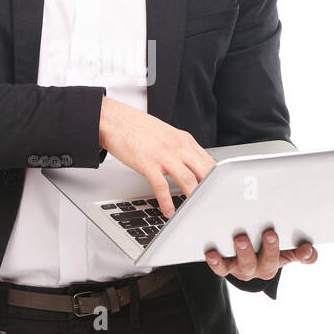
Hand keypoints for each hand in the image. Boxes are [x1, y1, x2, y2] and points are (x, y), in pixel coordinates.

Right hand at [99, 95, 214, 218]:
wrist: (115, 120)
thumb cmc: (139, 130)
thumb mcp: (167, 136)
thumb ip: (182, 151)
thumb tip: (194, 169)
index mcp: (185, 140)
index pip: (209, 163)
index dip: (217, 181)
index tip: (219, 194)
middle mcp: (178, 146)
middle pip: (204, 172)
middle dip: (210, 191)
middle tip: (211, 206)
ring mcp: (164, 155)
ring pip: (188, 180)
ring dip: (192, 199)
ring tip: (194, 213)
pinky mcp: (148, 163)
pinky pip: (162, 187)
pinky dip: (167, 203)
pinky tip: (168, 212)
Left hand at [205, 229, 316, 281]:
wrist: (241, 258)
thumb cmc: (265, 249)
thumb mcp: (284, 248)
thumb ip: (298, 248)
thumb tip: (310, 249)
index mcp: (280, 260)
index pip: (297, 257)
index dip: (303, 254)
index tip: (306, 247)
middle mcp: (262, 268)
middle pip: (268, 263)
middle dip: (270, 249)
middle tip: (270, 233)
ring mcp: (243, 268)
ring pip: (245, 265)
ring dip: (244, 253)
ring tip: (242, 239)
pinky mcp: (225, 267)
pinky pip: (221, 268)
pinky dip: (216, 262)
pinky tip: (211, 253)